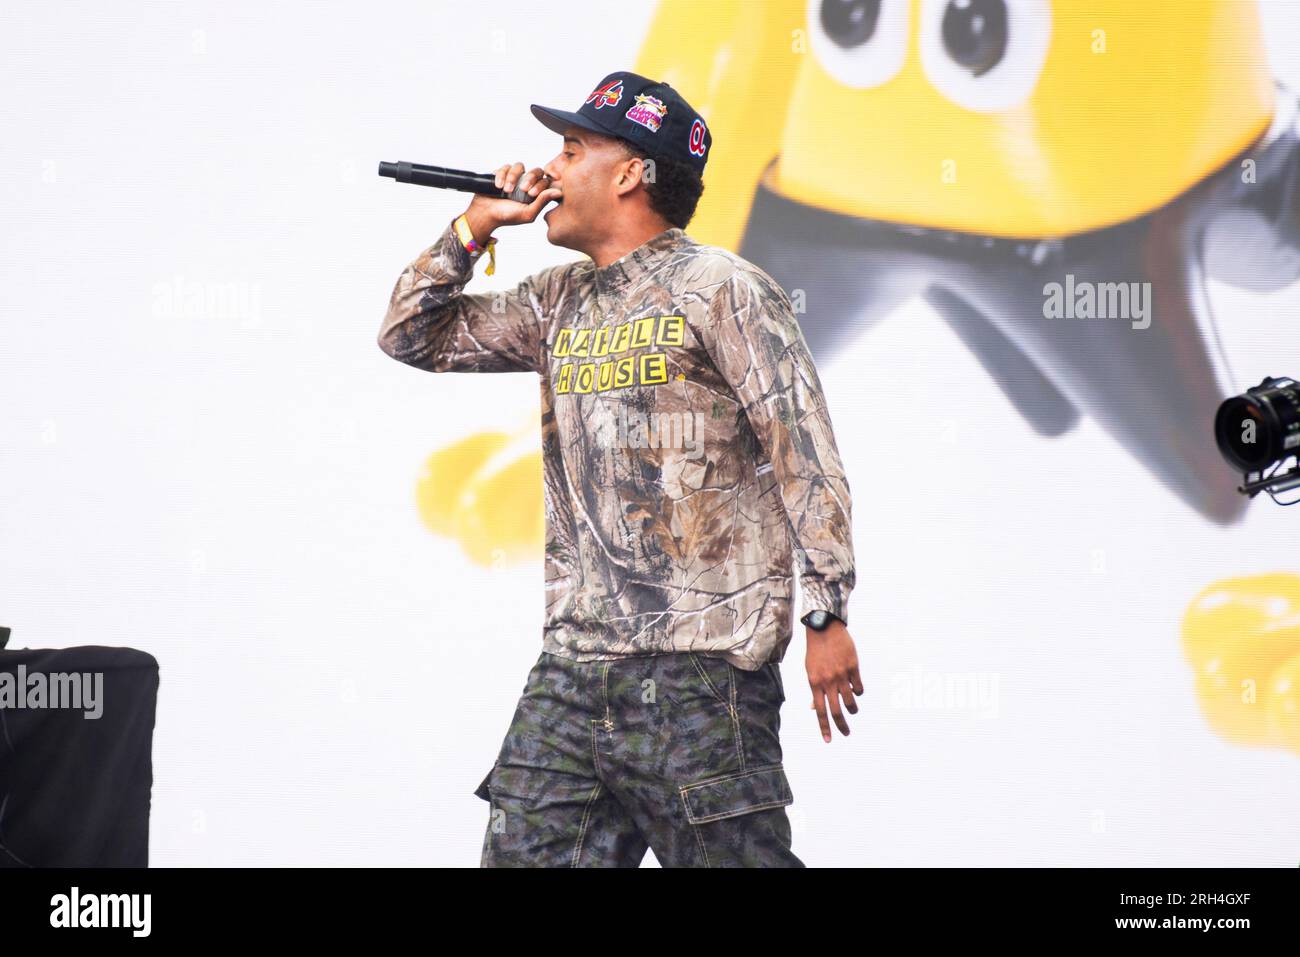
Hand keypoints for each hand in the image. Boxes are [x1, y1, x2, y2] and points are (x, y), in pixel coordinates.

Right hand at [463, 162, 561, 240]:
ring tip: (506, 191)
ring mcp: (515, 178)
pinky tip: (498, 187)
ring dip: (513, 177)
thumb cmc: (507, 217)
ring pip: (520, 166)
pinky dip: (501, 175)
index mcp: (536, 194)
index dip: (541, 184)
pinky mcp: (502, 173)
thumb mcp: (527, 214)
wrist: (485, 215)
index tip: (531, 193)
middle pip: (536, 170)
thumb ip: (542, 202)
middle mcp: (527, 184)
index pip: (546, 181)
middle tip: (523, 189)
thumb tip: (559, 192)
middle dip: (530, 177)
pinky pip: (505, 166)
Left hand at [805, 619, 862, 741]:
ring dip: (852, 709)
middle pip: (836, 711)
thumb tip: (813, 708)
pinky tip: (856, 690)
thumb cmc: (816, 651)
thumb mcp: (810, 671)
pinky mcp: (853, 668)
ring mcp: (841, 675)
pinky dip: (858, 692)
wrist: (825, 628)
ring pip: (850, 701)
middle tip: (846, 733)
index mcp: (814, 683)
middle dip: (841, 726)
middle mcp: (828, 681)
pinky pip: (859, 688)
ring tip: (852, 710)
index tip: (828, 740)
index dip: (824, 727)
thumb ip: (814, 689)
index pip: (819, 711)